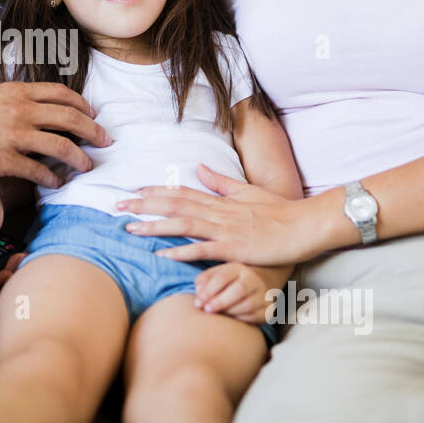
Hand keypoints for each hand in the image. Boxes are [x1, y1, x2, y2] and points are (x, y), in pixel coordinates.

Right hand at [0, 82, 110, 186]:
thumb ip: (17, 98)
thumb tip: (36, 104)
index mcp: (19, 93)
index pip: (62, 95)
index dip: (83, 105)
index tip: (93, 115)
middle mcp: (21, 111)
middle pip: (71, 119)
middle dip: (93, 132)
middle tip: (105, 142)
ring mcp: (14, 136)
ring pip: (61, 146)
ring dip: (80, 158)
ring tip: (87, 166)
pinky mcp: (5, 161)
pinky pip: (38, 171)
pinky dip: (53, 178)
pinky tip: (58, 183)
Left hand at [116, 164, 319, 265]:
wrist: (306, 225)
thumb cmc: (281, 212)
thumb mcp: (248, 192)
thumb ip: (222, 182)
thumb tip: (199, 167)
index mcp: (221, 200)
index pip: (181, 192)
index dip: (155, 191)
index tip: (132, 190)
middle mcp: (218, 211)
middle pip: (174, 204)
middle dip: (144, 205)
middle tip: (117, 205)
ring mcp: (226, 229)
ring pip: (182, 224)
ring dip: (154, 226)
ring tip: (129, 229)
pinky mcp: (235, 247)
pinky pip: (203, 249)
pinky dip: (180, 251)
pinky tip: (161, 255)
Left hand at [194, 262, 290, 322]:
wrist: (257, 284)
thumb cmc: (229, 281)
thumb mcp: (216, 274)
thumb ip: (204, 280)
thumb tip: (198, 291)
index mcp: (238, 268)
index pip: (222, 277)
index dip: (208, 291)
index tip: (197, 302)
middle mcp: (254, 279)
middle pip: (238, 290)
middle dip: (219, 302)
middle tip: (207, 310)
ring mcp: (264, 294)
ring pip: (247, 305)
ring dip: (229, 311)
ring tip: (217, 313)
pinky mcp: (269, 309)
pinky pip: (254, 317)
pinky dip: (240, 318)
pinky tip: (230, 317)